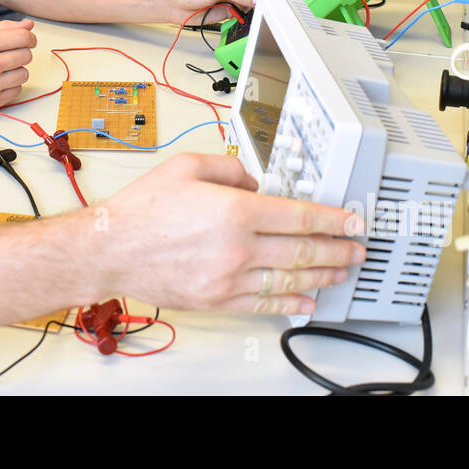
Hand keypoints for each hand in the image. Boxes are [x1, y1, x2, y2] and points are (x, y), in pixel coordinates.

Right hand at [0, 19, 36, 112]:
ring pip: (24, 74)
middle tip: (6, 56)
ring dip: (16, 71)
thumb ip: (3, 28)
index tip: (27, 40)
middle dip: (20, 53)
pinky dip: (10, 86)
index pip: (24, 37)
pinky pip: (18, 90)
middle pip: (26, 55)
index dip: (29, 38)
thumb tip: (29, 25)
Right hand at [89, 153, 365, 315]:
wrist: (111, 249)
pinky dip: (290, 301)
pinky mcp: (217, 299)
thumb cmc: (142, 210)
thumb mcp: (188, 166)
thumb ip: (231, 170)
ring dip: (322, 276)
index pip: (300, 216)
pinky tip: (306, 299)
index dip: (333, 219)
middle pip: (303, 251)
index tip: (352, 221)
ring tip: (341, 273)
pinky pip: (264, 302)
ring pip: (290, 279)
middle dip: (338, 250)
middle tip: (357, 249)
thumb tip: (253, 183)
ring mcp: (228, 278)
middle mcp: (237, 248)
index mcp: (235, 211)